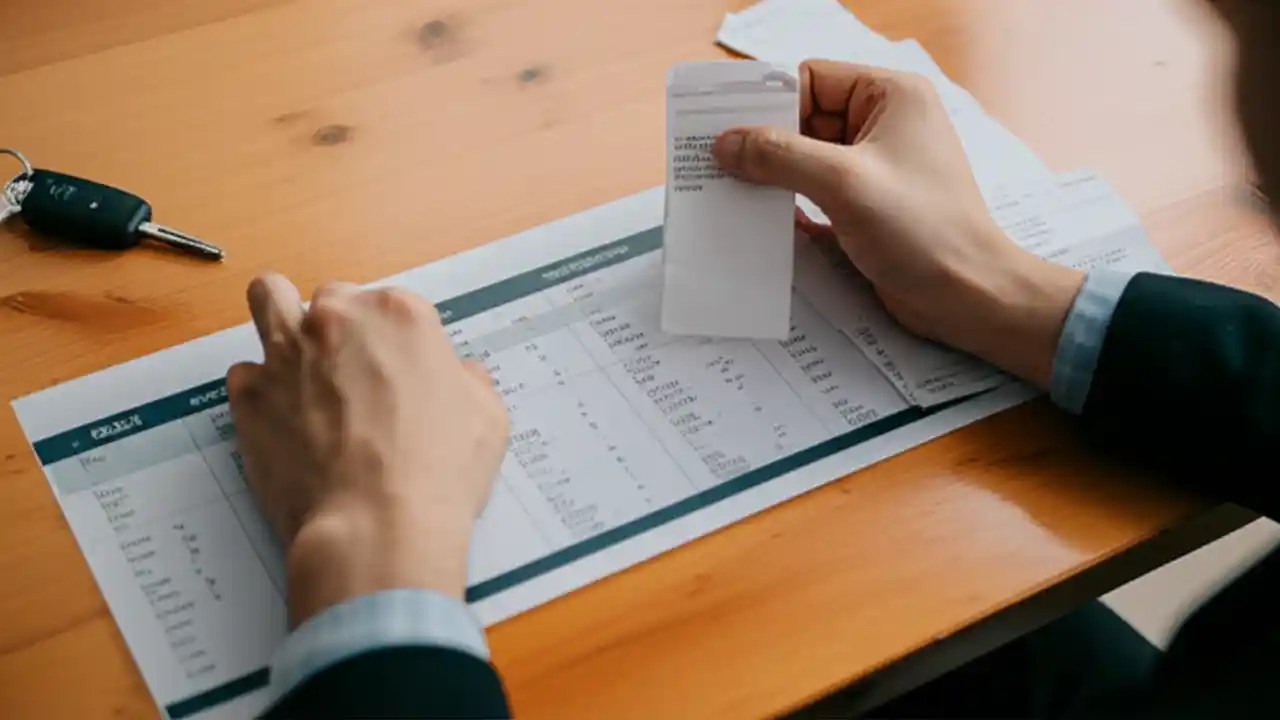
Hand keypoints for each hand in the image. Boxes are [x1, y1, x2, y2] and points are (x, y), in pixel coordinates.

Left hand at [226, 274, 508, 624]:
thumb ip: (466, 381)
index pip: (389, 304)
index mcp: (400, 315)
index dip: (393, 342)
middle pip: (332, 299)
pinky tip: (281, 422)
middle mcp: (339, 319)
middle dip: (339, 330)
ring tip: (294, 356)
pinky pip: (244, 374)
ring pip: (268, 297)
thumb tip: (456, 375)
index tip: (396, 374)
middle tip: (352, 377)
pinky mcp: (249, 394)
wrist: (377, 528)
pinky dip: (259, 391)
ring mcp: (287, 352)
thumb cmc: (438, 474)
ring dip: (280, 316)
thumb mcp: (486, 418)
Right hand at [712, 60, 1083, 387]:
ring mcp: (874, 168)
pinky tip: (759, 224)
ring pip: (804, 159)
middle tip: (716, 165)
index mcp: (890, 97)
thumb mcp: (844, 183)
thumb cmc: (924, 231)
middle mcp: (883, 125)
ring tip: (729, 195)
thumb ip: (780, 157)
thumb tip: (726, 143)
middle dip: (763, 144)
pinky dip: (787, 206)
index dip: (768, 103)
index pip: (811, 80)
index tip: (726, 130)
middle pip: (802, 119)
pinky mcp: (866, 206)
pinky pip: (813, 194)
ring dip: (771, 178)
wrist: (968, 296)